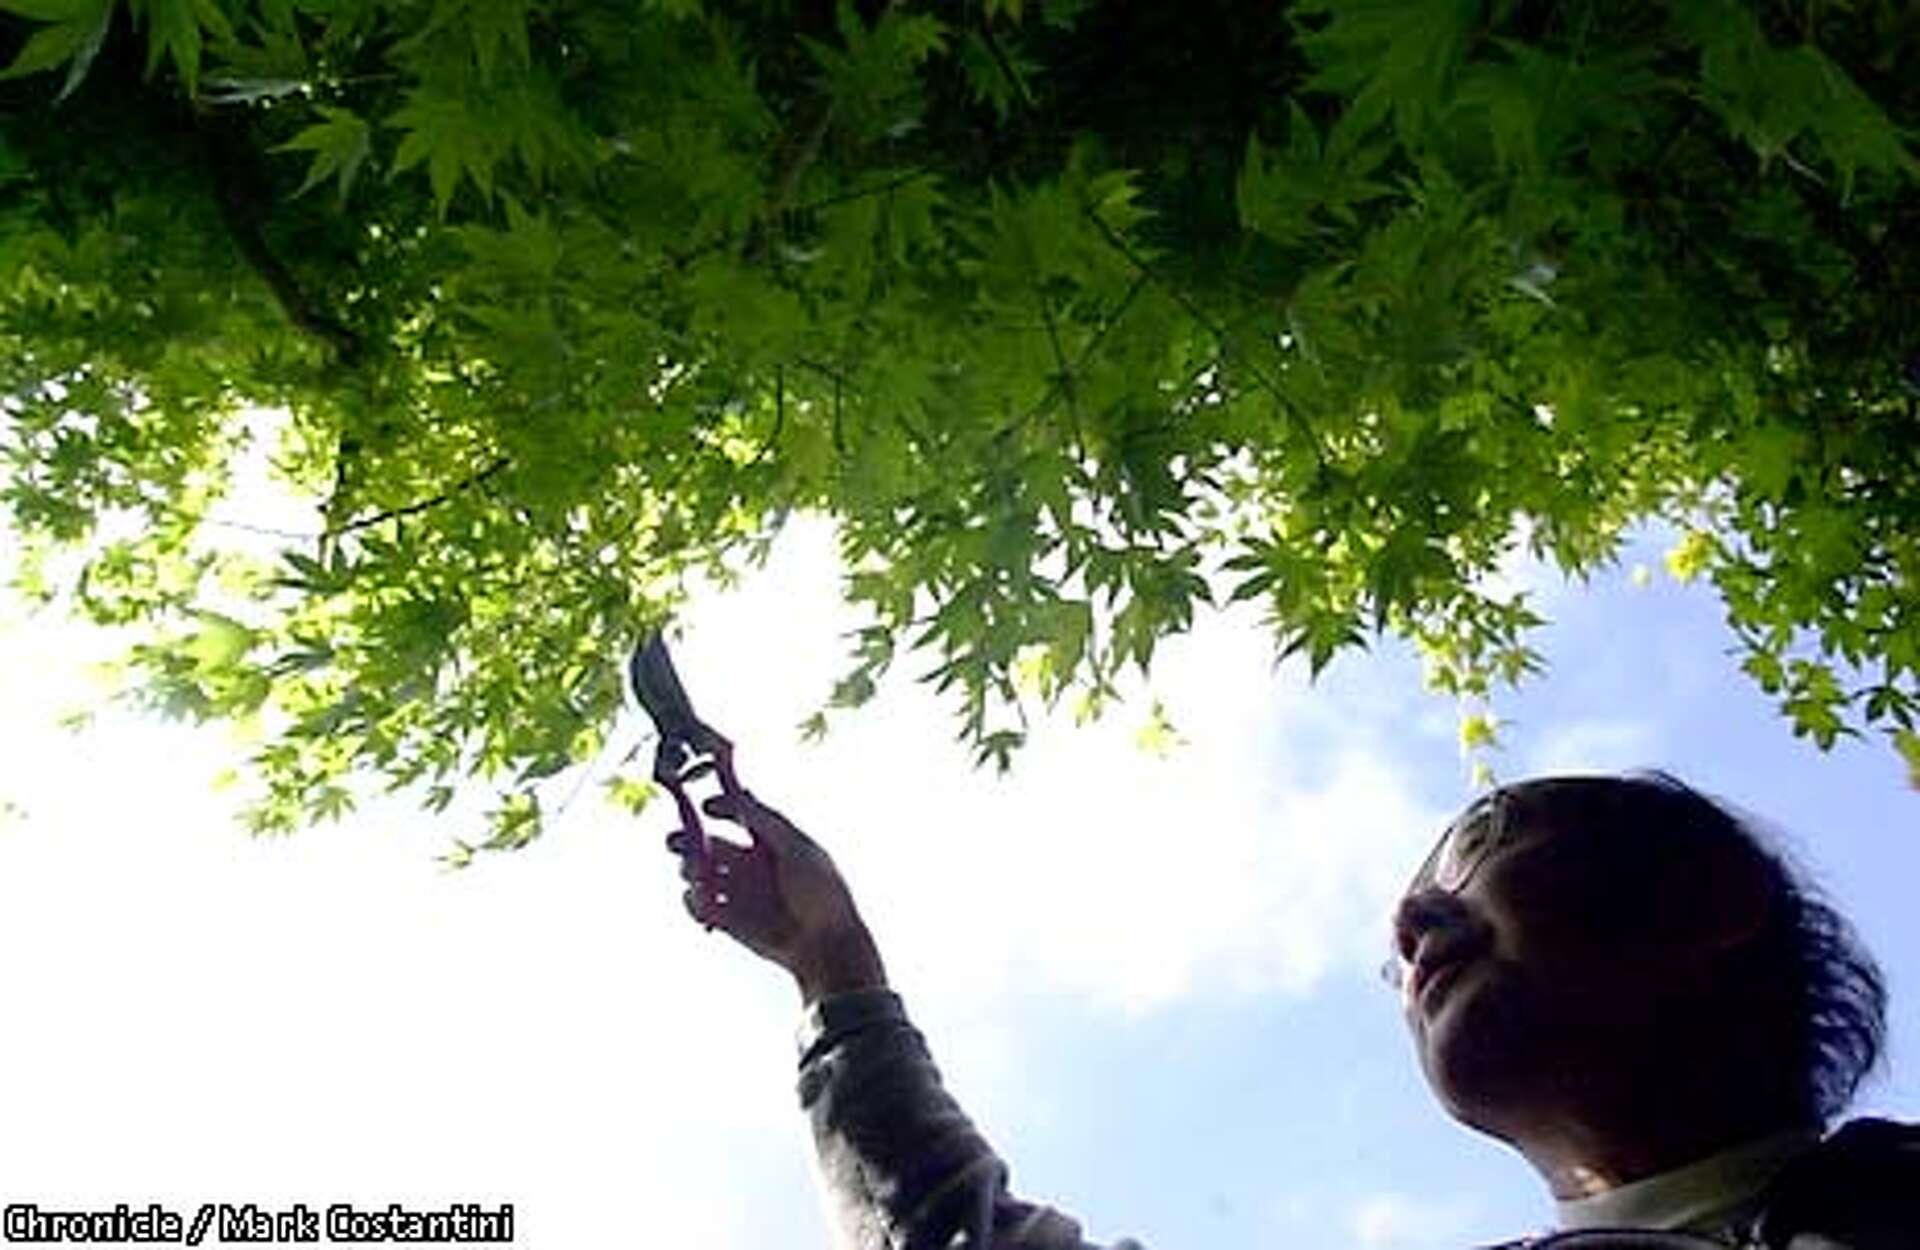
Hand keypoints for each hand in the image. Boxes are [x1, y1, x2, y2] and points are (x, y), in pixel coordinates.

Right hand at [666, 789, 886, 1004]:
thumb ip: (764, 820)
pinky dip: (693, 901)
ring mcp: (737, 891)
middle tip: (676, 841)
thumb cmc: (821, 892)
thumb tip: (738, 791)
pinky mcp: (728, 919)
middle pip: (709, 843)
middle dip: (689, 840)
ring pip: (700, 873)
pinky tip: (700, 900)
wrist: (826, 944)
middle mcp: (750, 863)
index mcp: (770, 841)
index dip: (719, 807)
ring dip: (690, 870)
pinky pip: (699, 905)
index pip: (737, 815)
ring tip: (695, 873)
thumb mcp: (795, 847)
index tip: (705, 806)